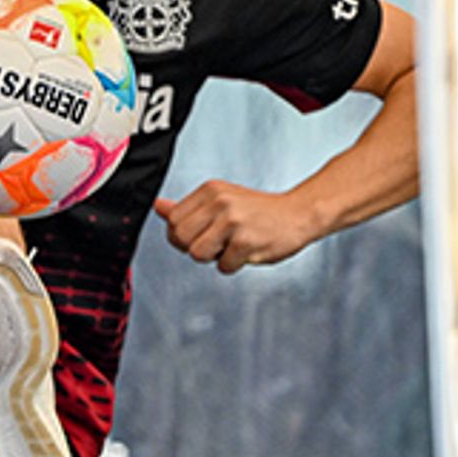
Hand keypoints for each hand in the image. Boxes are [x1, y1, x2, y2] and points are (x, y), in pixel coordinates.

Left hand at [152, 180, 320, 274]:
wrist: (299, 214)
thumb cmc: (258, 211)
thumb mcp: (221, 200)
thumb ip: (189, 207)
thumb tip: (158, 207)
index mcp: (210, 190)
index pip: (172, 220)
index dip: (181, 235)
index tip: (199, 235)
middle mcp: (219, 202)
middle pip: (179, 238)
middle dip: (194, 248)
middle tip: (216, 244)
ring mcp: (233, 222)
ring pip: (197, 254)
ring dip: (214, 258)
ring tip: (232, 246)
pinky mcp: (246, 242)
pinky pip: (223, 266)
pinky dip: (233, 265)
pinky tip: (247, 251)